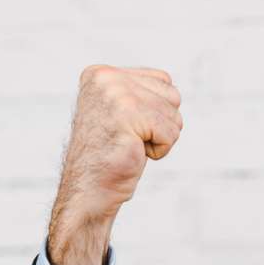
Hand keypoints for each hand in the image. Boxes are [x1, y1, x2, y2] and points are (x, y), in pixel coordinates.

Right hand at [46, 64, 182, 264]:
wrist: (88, 191)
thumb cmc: (109, 156)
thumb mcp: (122, 114)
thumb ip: (140, 94)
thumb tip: (175, 92)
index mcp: (100, 73)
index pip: (164, 81)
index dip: (156, 111)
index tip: (127, 127)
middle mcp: (105, 78)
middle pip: (173, 95)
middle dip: (161, 124)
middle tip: (130, 140)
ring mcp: (115, 94)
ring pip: (174, 113)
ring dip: (160, 138)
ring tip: (131, 146)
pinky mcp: (128, 115)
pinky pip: (171, 132)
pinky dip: (160, 150)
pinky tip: (134, 155)